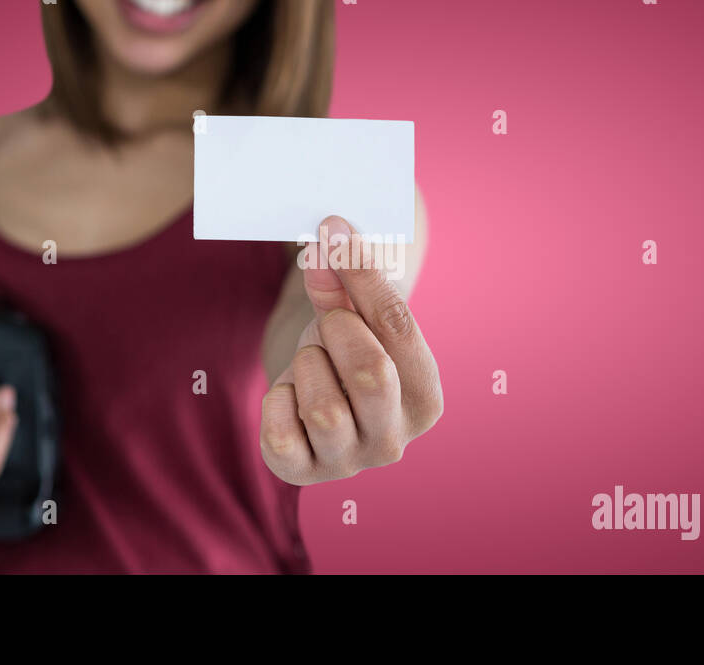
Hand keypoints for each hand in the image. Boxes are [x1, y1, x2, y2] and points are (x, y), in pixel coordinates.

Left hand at [260, 216, 442, 484]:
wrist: (312, 391)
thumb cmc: (344, 346)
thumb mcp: (352, 310)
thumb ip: (346, 275)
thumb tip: (330, 234)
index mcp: (426, 399)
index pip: (399, 328)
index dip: (361, 274)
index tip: (331, 228)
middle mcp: (395, 441)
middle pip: (371, 373)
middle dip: (337, 331)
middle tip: (328, 322)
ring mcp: (349, 463)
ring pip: (323, 408)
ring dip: (307, 368)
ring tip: (312, 364)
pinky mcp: (302, 474)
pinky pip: (280, 435)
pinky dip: (277, 400)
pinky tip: (289, 394)